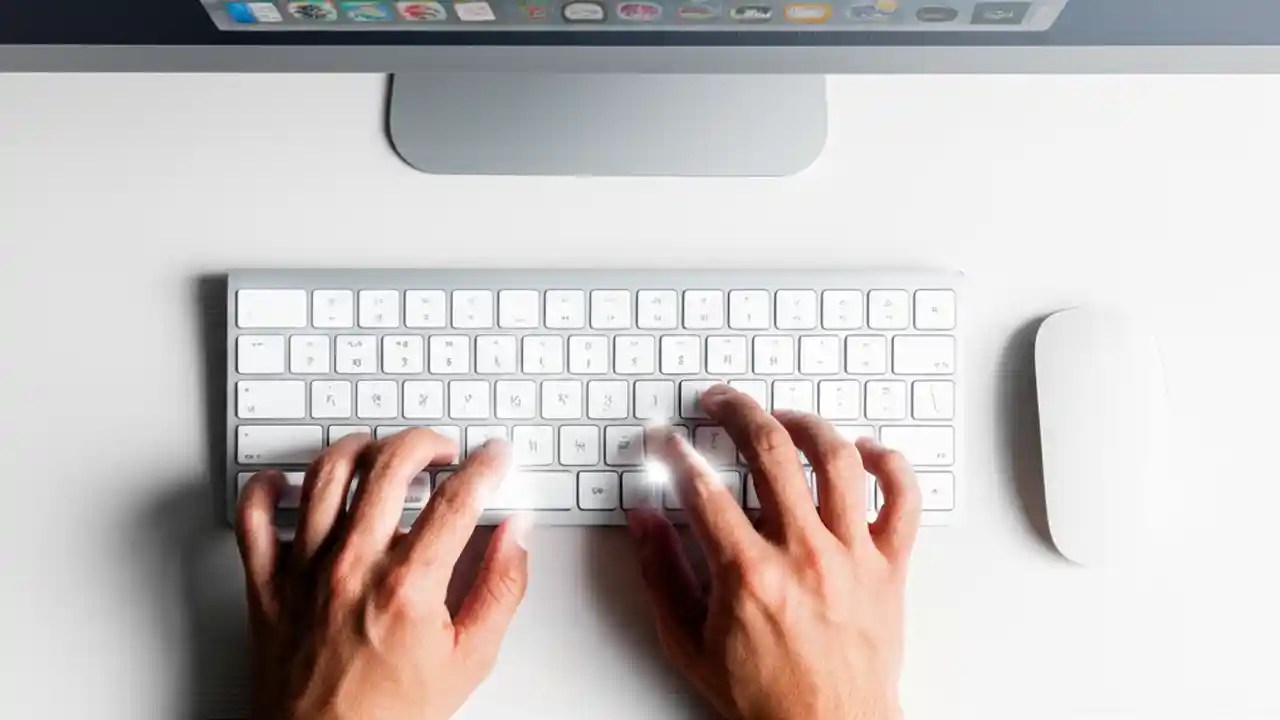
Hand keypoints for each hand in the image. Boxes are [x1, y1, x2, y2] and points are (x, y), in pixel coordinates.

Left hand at [235, 430, 530, 719]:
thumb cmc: (389, 716)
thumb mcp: (470, 658)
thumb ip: (500, 589)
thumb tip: (515, 535)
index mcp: (408, 586)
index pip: (457, 499)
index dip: (485, 466)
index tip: (494, 457)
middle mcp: (352, 567)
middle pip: (389, 466)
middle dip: (425, 442)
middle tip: (442, 449)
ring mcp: (304, 571)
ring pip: (325, 475)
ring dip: (359, 448)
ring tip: (380, 453)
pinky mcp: (267, 584)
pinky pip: (254, 516)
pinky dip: (266, 488)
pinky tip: (287, 481)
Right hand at [627, 385, 920, 719]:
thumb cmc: (765, 696)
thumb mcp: (688, 640)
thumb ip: (662, 572)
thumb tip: (644, 518)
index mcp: (749, 574)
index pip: (702, 487)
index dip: (675, 452)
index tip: (666, 440)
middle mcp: (804, 555)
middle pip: (770, 451)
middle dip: (736, 412)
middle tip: (719, 403)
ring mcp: (852, 556)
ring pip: (837, 460)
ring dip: (806, 424)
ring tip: (784, 417)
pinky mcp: (890, 566)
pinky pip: (903, 499)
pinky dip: (890, 464)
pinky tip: (866, 450)